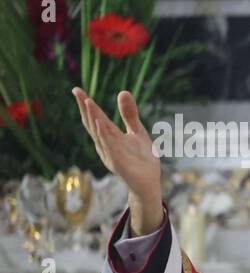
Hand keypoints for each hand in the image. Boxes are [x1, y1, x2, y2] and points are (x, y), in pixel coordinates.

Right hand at [72, 88, 163, 234]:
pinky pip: (109, 146)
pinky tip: (100, 123)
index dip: (86, 104)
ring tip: (87, 101)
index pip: (96, 117)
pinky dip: (104, 135)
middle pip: (92, 123)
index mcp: (110, 136)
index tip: (77, 89)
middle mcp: (106, 144)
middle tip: (76, 90)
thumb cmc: (142, 159)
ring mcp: (110, 153)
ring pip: (98, 133)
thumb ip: (129, 115)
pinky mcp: (118, 162)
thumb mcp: (137, 132)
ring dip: (93, 118)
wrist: (150, 183)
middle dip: (85, 108)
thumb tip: (123, 91)